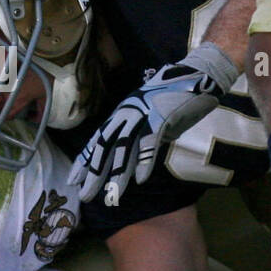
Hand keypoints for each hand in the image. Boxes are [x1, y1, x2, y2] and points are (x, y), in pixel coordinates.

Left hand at [69, 42, 237, 203]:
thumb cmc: (173, 99)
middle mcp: (127, 114)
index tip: (74, 180)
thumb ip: (138, 137)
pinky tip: (140, 181)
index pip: (97, 140)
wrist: (197, 75)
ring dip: (118, 174)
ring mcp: (143, 114)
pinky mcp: (162, 117)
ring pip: (124, 148)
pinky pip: (149, 142)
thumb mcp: (148, 118)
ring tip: (112, 195)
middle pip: (105, 146)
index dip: (84, 161)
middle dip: (94, 173)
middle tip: (84, 195)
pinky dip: (145, 162)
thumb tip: (133, 162)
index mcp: (121, 113)